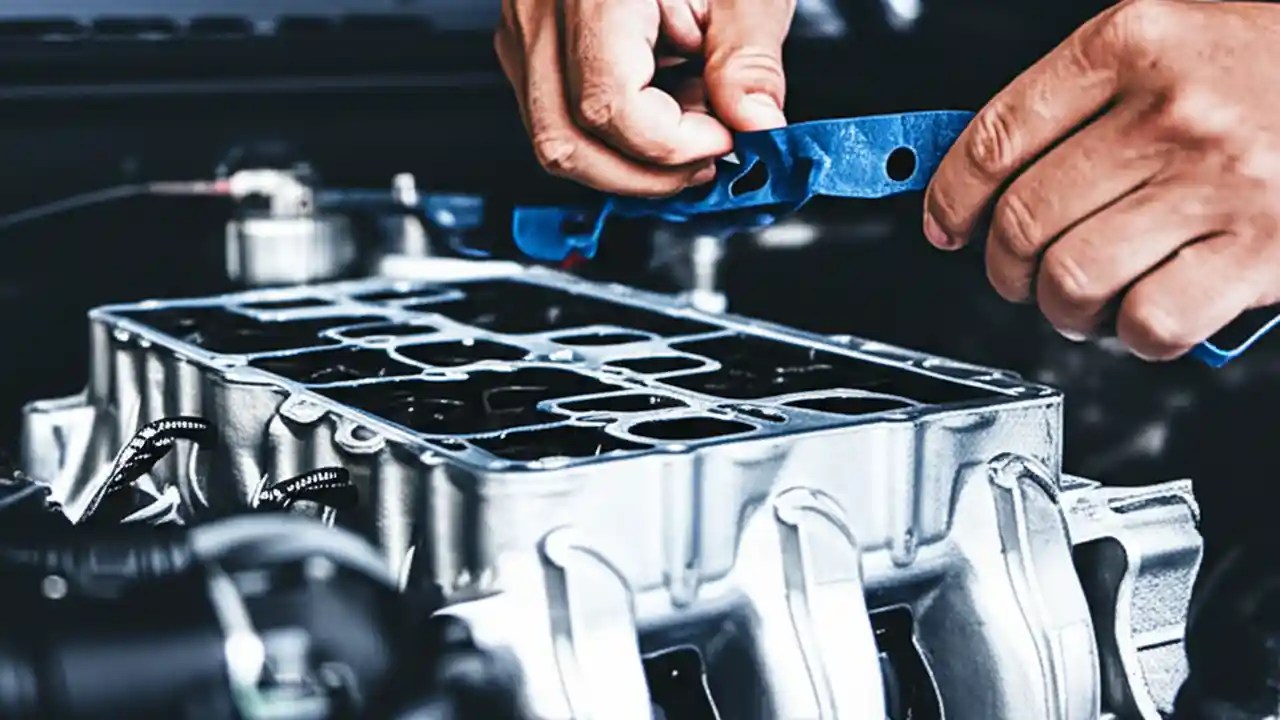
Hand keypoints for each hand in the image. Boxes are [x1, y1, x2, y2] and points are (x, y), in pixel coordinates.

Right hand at [494, 0, 794, 196]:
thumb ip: (749, 61)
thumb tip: (757, 128)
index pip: (609, 107)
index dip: (671, 146)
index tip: (724, 140)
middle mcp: (540, 5)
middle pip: (564, 139)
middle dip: (645, 173)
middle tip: (706, 160)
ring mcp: (523, 21)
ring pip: (552, 134)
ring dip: (627, 156)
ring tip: (688, 125)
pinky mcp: (528, 32)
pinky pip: (553, 105)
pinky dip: (611, 128)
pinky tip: (661, 101)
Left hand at [923, 0, 1279, 360]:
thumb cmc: (1267, 67)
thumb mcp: (1165, 47)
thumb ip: (1077, 104)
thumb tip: (981, 173)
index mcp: (1129, 47)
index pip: (993, 141)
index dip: (951, 199)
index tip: (946, 225)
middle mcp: (1169, 114)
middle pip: (1023, 222)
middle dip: (1004, 268)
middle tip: (1021, 273)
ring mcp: (1217, 184)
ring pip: (1072, 280)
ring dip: (1061, 308)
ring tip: (1081, 297)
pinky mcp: (1262, 250)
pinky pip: (1149, 321)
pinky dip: (1132, 333)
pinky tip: (1145, 309)